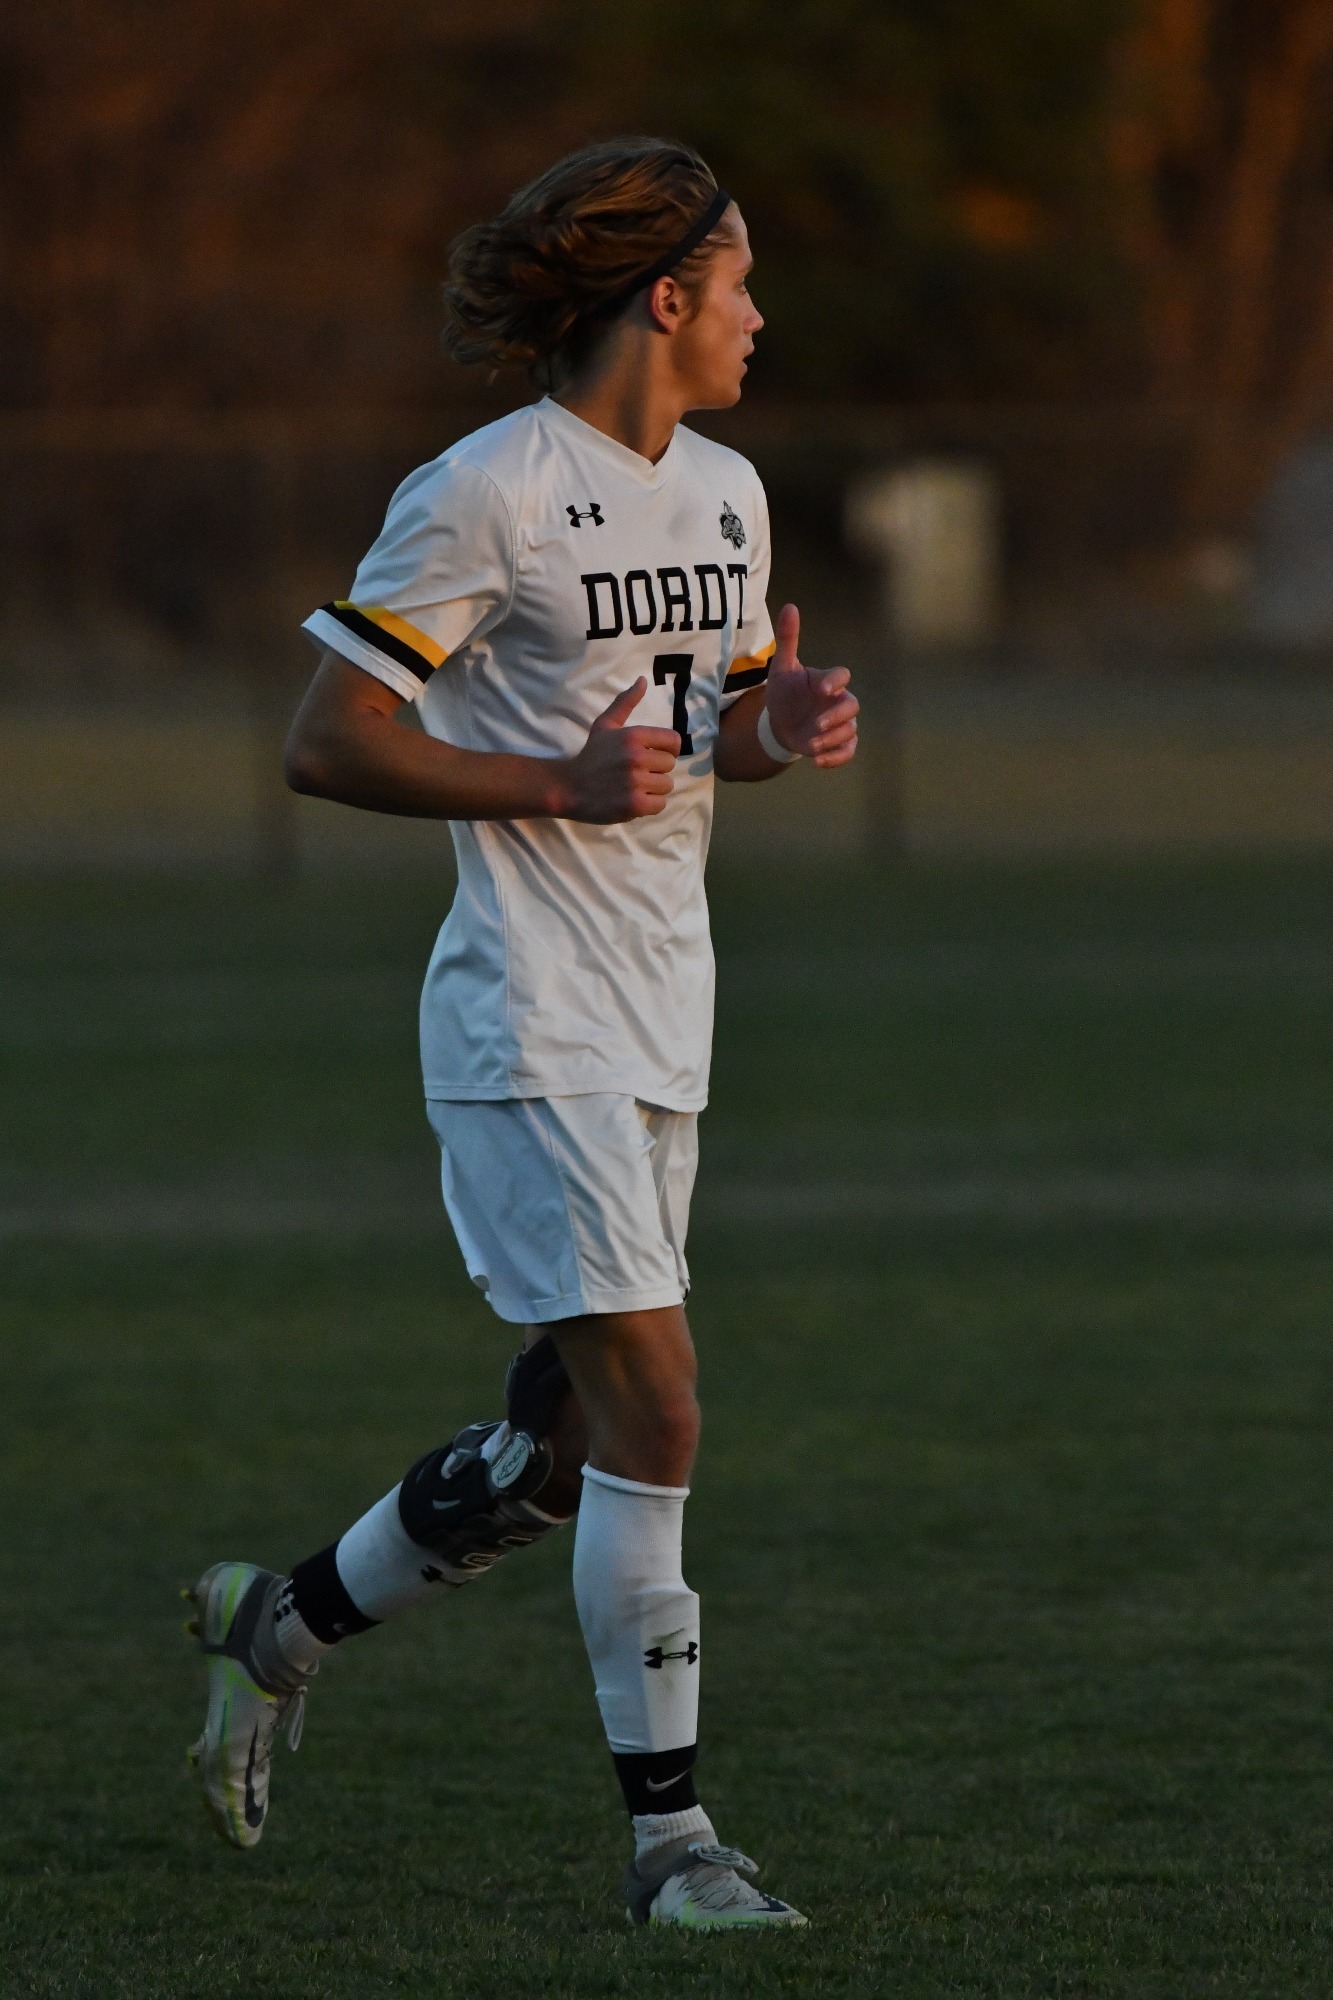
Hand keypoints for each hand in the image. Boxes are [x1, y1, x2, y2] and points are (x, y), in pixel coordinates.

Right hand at [556, 679, 679, 822]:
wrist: (568, 787)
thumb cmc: (591, 756)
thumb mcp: (605, 725)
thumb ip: (625, 702)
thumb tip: (643, 680)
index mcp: (634, 735)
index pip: (674, 741)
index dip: (666, 749)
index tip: (653, 755)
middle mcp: (636, 757)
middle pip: (670, 765)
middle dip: (656, 770)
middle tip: (637, 773)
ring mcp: (635, 782)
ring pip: (667, 785)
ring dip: (654, 788)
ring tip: (635, 787)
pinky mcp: (634, 805)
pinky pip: (660, 804)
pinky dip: (650, 805)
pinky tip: (635, 799)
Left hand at [761, 604, 858, 766]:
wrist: (780, 723)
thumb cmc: (785, 693)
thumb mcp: (782, 668)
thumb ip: (788, 639)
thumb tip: (789, 606)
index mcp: (828, 681)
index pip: (842, 676)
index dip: (835, 681)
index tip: (820, 689)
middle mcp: (838, 701)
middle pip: (852, 706)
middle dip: (836, 717)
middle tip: (816, 724)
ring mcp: (840, 723)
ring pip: (850, 731)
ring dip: (833, 739)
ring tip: (812, 744)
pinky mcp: (838, 743)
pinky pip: (848, 751)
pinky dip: (836, 758)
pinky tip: (817, 761)